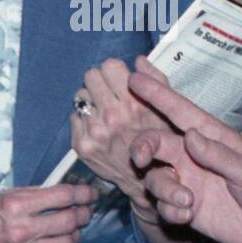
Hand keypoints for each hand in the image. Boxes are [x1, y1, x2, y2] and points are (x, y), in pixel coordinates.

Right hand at [0, 184, 95, 242]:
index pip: (62, 197)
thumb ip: (33, 194)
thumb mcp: (2, 195)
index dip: (82, 194)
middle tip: (84, 212)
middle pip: (69, 221)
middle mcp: (20, 231)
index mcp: (15, 206)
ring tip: (72, 231)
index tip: (89, 194)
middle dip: (83, 214)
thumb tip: (64, 192)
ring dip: (76, 236)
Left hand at [69, 56, 170, 215]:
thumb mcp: (168, 110)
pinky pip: (73, 116)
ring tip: (104, 113)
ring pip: (80, 95)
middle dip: (101, 83)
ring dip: (91, 101)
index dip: (115, 72)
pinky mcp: (82, 145)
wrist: (147, 181)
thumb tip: (138, 60)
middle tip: (109, 95)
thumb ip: (156, 81)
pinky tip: (98, 128)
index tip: (120, 82)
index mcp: (134, 104)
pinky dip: (84, 119)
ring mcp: (95, 132)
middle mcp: (113, 116)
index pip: (109, 66)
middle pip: (90, 75)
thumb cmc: (160, 142)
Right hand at [128, 65, 241, 242]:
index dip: (157, 94)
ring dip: (164, 189)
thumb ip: (219, 154)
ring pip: (155, 178)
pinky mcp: (186, 208)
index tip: (134, 78)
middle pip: (155, 143)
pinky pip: (163, 206)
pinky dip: (170, 211)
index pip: (180, 112)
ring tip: (187, 201)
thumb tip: (190, 135)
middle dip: (142, 147)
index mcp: (211, 137)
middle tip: (140, 159)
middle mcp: (194, 157)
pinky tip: (188, 216)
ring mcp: (188, 182)